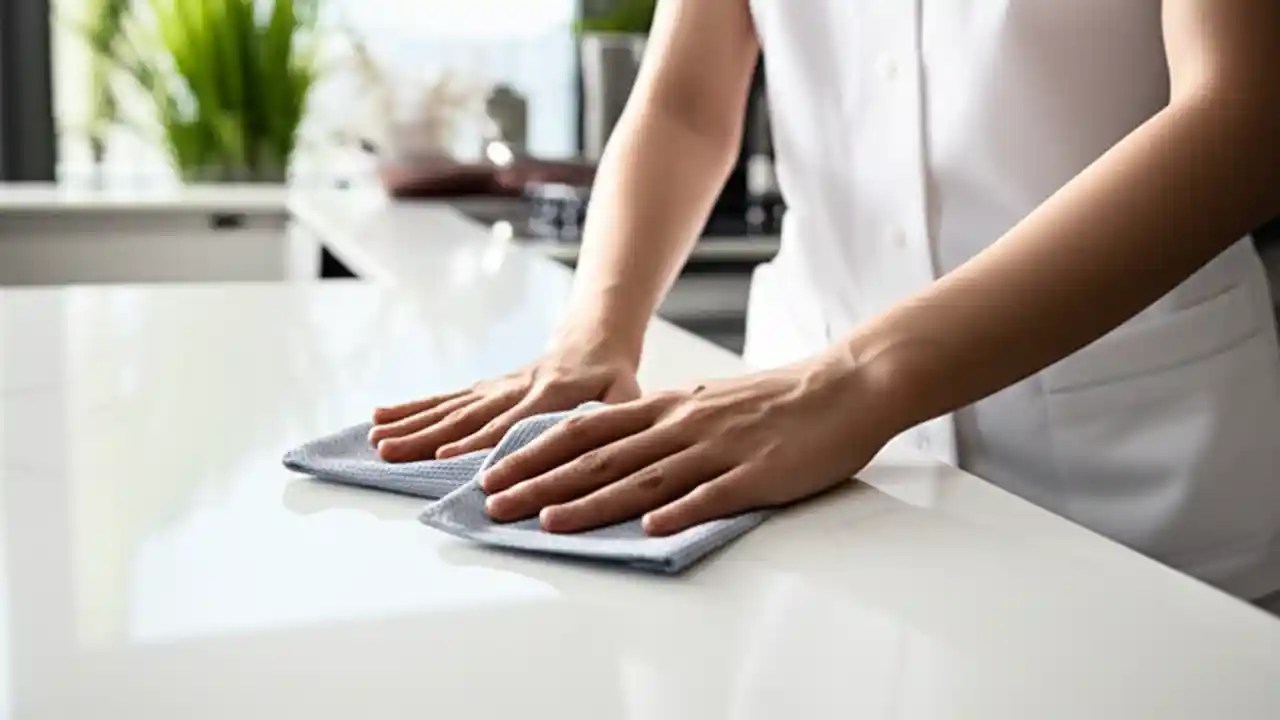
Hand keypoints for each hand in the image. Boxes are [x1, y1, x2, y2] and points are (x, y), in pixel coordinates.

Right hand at [369, 334, 640, 461]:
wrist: (594, 340)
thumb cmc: (614, 379)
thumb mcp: (625, 396)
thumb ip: (612, 418)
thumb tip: (596, 446)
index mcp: (552, 393)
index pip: (513, 422)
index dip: (478, 441)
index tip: (444, 458)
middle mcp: (516, 388)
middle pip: (467, 416)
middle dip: (426, 436)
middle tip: (389, 453)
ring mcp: (496, 387)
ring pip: (449, 407)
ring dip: (411, 424)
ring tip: (375, 441)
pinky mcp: (485, 388)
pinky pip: (445, 399)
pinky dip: (412, 407)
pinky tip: (379, 416)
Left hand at [480, 351, 900, 534]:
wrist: (844, 385)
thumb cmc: (776, 399)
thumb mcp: (707, 402)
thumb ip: (663, 425)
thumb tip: (617, 451)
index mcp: (669, 408)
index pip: (586, 431)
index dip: (535, 453)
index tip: (494, 473)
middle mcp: (682, 425)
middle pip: (599, 458)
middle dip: (541, 482)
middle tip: (496, 506)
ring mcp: (717, 449)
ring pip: (644, 480)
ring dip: (593, 503)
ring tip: (550, 522)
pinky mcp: (756, 474)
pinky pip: (712, 495)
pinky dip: (679, 512)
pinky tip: (650, 530)